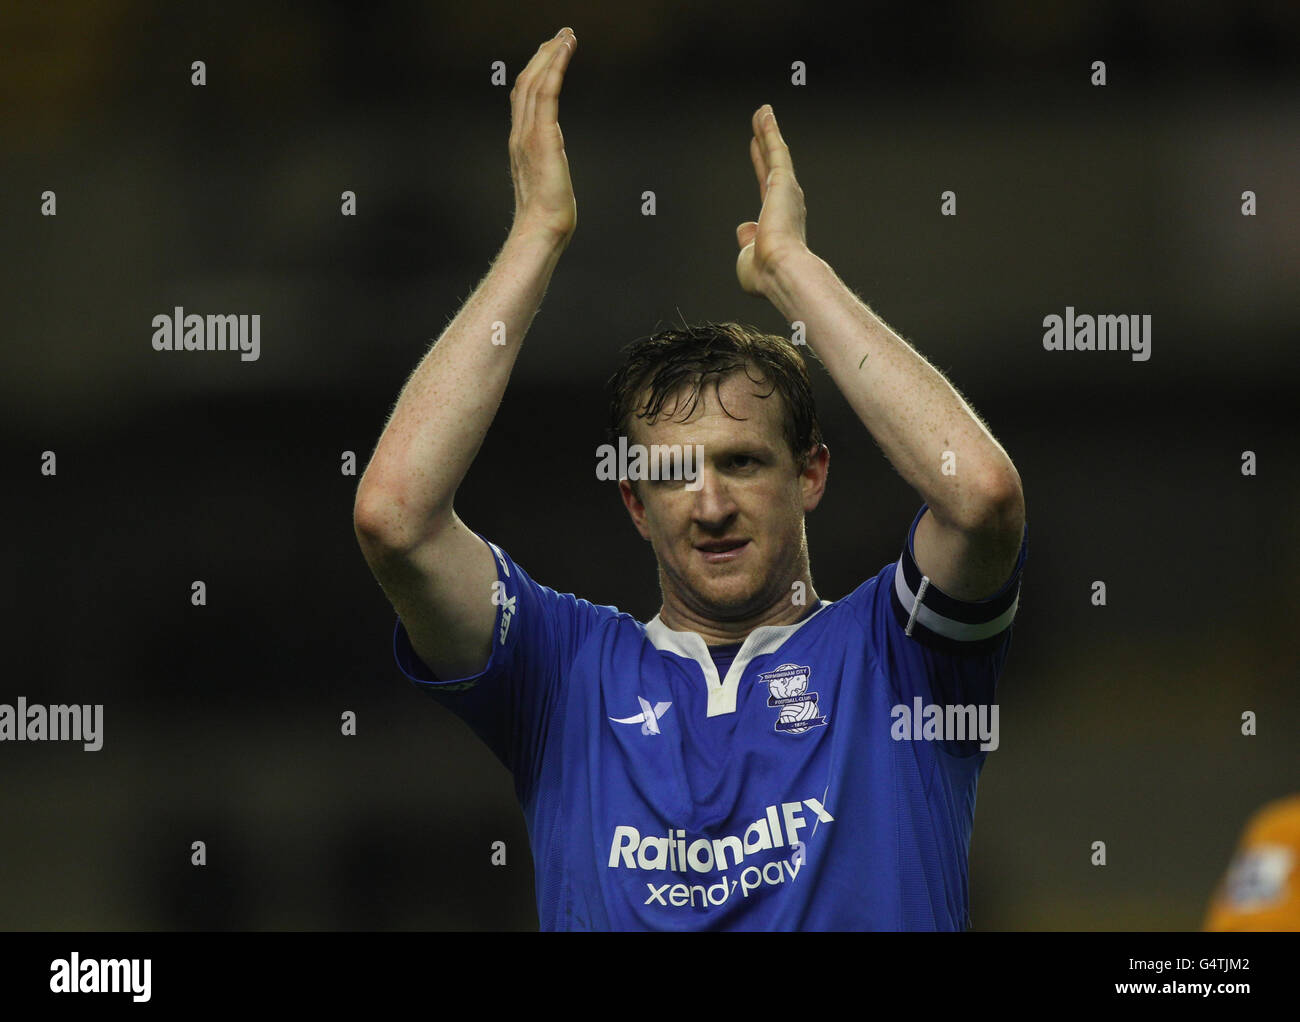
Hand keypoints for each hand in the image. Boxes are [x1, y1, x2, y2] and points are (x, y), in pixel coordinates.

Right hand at [509, 28, 577, 243]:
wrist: (542, 228)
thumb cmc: (547, 216)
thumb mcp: (547, 182)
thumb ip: (548, 164)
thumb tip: (555, 163)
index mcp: (520, 143)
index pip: (524, 98)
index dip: (535, 72)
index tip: (550, 54)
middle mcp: (520, 133)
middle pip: (527, 83)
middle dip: (543, 56)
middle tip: (561, 36)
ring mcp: (529, 134)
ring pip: (536, 82)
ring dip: (551, 55)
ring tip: (566, 37)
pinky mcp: (543, 136)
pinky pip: (548, 92)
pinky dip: (556, 66)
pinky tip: (566, 50)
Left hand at [736, 104, 808, 296]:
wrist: (780, 271)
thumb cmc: (765, 275)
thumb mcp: (748, 259)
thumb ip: (746, 241)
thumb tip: (744, 227)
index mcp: (777, 223)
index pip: (765, 189)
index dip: (761, 170)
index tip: (757, 154)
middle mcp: (786, 204)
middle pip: (771, 166)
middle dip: (766, 145)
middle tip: (761, 126)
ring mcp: (785, 191)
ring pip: (775, 154)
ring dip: (767, 132)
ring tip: (762, 112)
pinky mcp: (783, 181)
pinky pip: (775, 149)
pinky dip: (770, 131)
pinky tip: (764, 113)